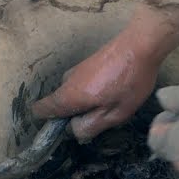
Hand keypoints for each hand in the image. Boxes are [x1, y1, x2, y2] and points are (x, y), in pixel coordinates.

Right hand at [31, 4, 178, 141]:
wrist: (138, 46)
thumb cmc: (128, 82)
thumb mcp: (115, 114)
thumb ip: (90, 126)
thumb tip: (74, 131)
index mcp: (67, 96)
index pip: (39, 110)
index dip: (50, 124)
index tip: (71, 128)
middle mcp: (65, 82)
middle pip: (59, 107)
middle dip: (77, 116)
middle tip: (104, 117)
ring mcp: (74, 72)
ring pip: (73, 97)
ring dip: (88, 104)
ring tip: (114, 102)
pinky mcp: (84, 66)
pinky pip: (81, 87)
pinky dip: (93, 93)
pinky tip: (115, 90)